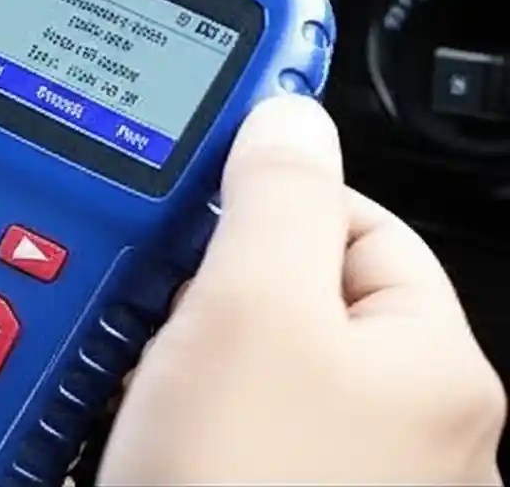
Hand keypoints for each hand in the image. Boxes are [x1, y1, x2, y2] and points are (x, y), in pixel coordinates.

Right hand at [98, 96, 505, 484]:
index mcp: (432, 367)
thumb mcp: (251, 313)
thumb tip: (292, 119)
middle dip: (207, 292)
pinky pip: (222, 428)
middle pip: (293, 301)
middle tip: (151, 307)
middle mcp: (405, 428)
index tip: (194, 197)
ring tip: (139, 378)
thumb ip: (278, 199)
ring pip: (246, 371)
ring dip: (181, 358)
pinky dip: (176, 417)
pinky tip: (137, 429)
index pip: (357, 224)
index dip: (268, 199)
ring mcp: (340, 473)